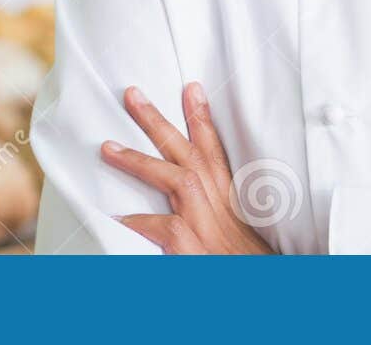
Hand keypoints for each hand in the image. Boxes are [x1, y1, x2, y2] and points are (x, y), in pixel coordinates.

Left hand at [100, 82, 274, 254]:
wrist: (264, 284)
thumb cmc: (249, 261)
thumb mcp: (240, 228)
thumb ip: (221, 209)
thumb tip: (202, 199)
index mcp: (229, 193)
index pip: (214, 145)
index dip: (201, 115)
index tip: (190, 86)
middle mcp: (216, 198)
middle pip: (185, 148)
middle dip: (157, 119)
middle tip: (132, 93)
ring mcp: (200, 216)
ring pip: (166, 174)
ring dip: (135, 158)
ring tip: (106, 146)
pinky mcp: (184, 239)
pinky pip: (151, 224)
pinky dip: (133, 219)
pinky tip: (113, 214)